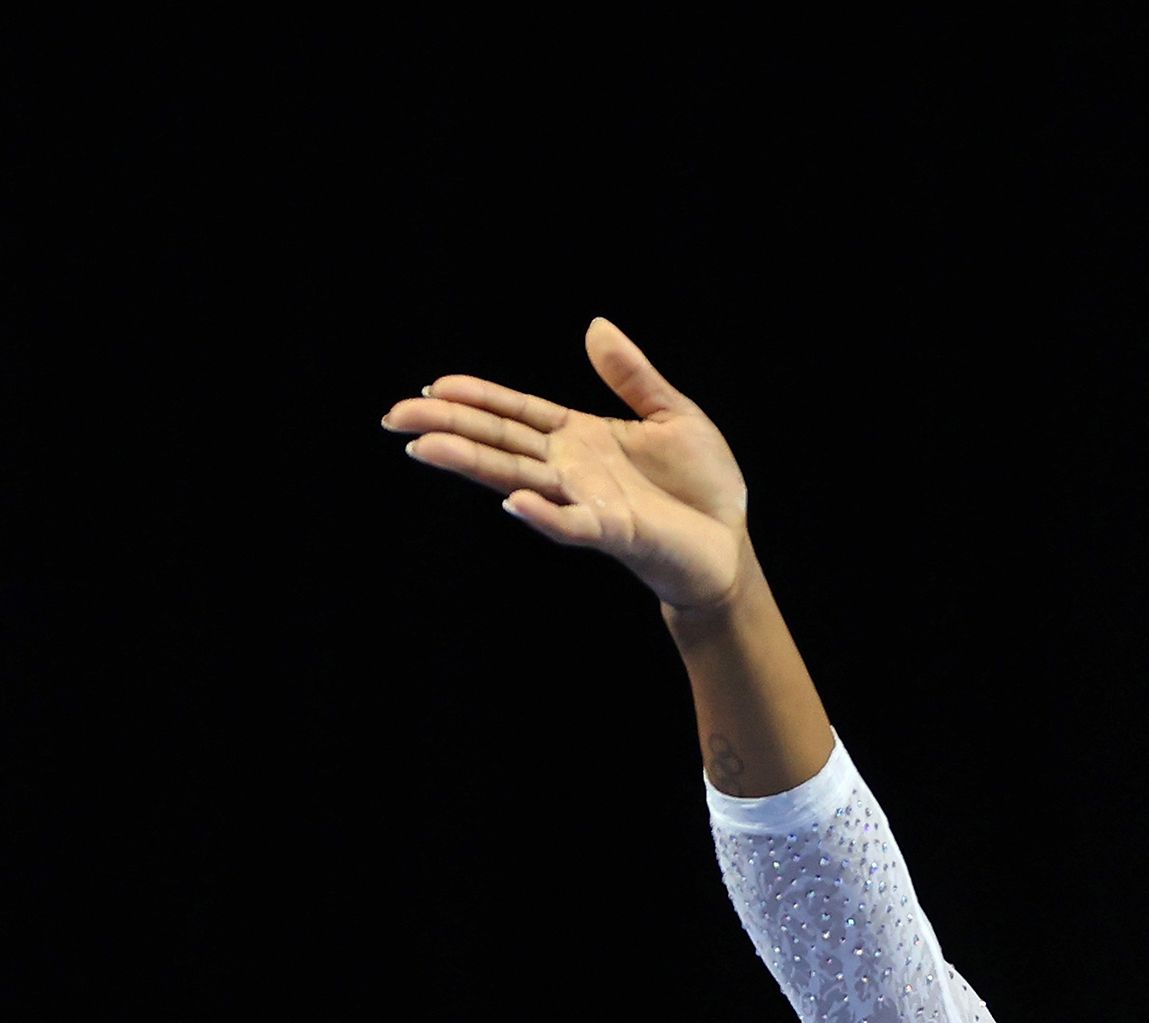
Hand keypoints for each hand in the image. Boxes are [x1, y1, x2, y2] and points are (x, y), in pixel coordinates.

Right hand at [381, 319, 750, 609]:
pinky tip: (513, 501)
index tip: (434, 385)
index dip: (477, 398)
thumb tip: (595, 325)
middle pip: (500, 442)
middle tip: (393, 417)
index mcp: (581, 437)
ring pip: (519, 479)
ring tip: (425, 449)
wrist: (731, 545)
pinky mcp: (613, 532)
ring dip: (474, 464)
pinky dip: (543, 514)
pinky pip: (572, 523)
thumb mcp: (673, 416)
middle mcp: (572, 469)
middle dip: (449, 427)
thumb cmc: (703, 487)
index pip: (516, 412)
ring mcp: (587, 501)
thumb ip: (631, 376)